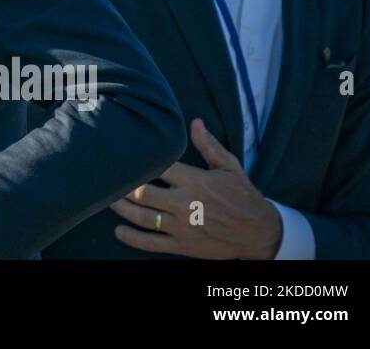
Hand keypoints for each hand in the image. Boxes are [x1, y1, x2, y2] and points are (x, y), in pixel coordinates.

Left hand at [110, 118, 282, 258]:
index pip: (160, 167)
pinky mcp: (184, 246)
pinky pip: (153, 244)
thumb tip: (195, 122)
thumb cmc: (244, 197)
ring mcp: (184, 227)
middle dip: (123, 185)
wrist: (262, 233)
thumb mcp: (230, 168)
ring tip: (108, 199)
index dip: (140, 159)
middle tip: (109, 177)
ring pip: (144, 218)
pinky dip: (133, 239)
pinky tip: (119, 231)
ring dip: (122, 209)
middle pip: (144, 193)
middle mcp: (187, 204)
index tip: (124, 152)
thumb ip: (209, 146)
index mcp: (196, 182)